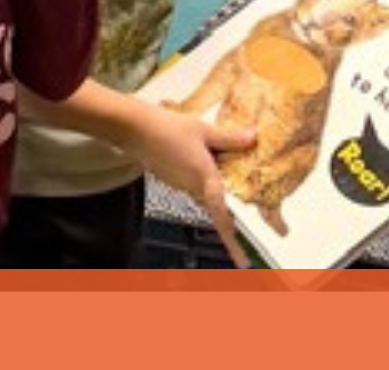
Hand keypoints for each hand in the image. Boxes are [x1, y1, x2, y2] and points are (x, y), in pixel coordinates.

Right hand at [130, 108, 255, 267]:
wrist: (136, 129)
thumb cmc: (168, 129)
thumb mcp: (204, 130)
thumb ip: (229, 138)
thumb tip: (252, 139)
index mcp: (204, 178)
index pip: (221, 214)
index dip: (232, 238)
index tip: (241, 260)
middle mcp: (191, 186)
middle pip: (214, 206)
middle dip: (228, 215)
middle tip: (242, 228)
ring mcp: (180, 184)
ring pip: (204, 194)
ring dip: (216, 193)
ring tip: (231, 185)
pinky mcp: (171, 177)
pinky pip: (193, 184)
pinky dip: (204, 179)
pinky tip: (208, 162)